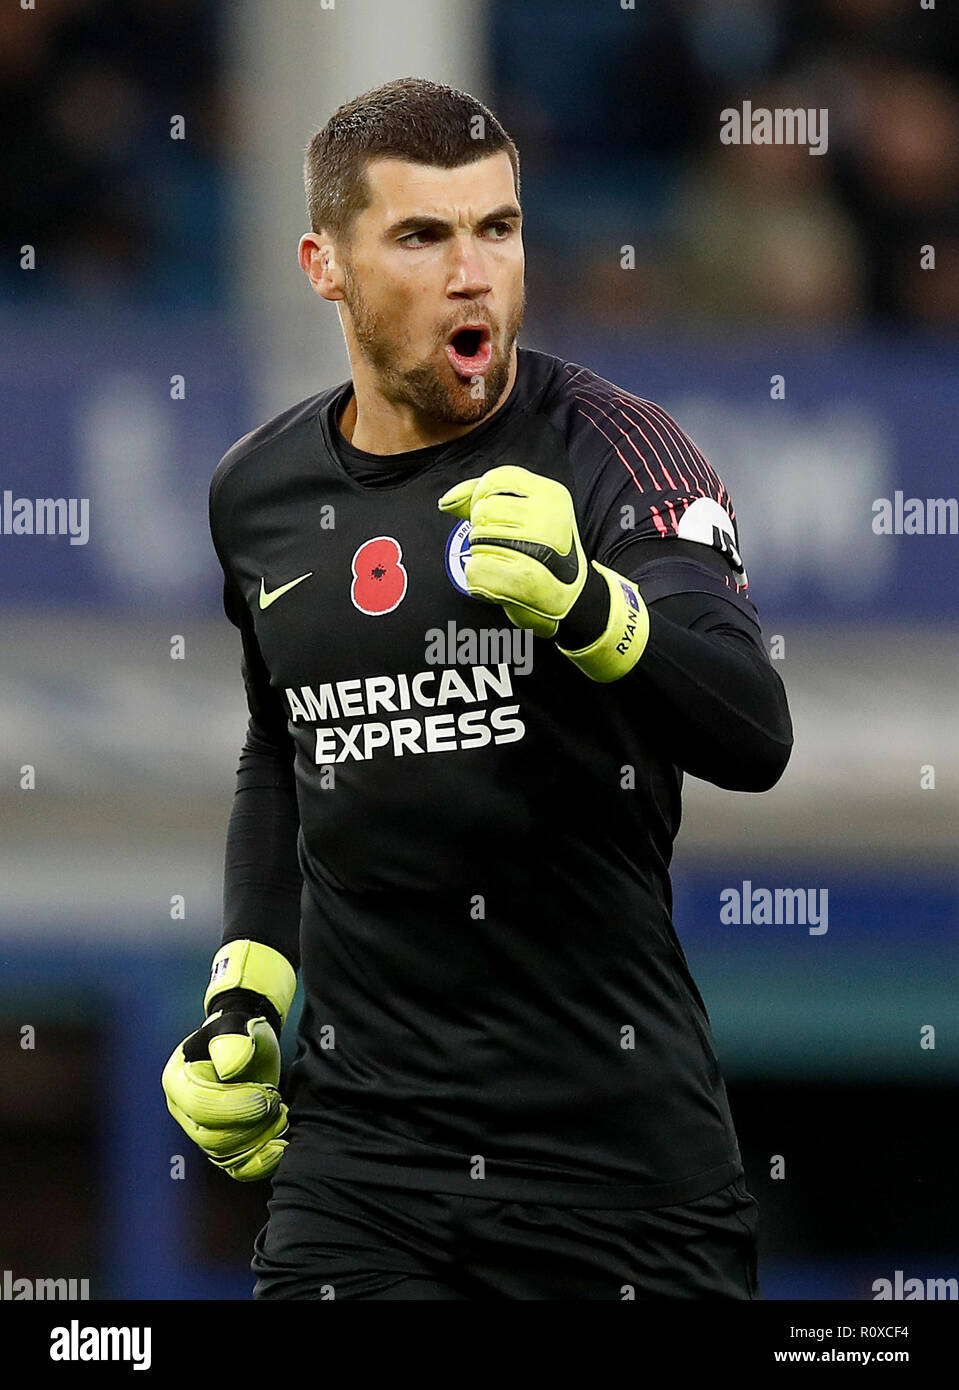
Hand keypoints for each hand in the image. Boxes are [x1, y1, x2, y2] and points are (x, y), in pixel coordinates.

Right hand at [161, 995, 288, 1181]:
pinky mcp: (221, 1144)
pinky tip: (280, 1147)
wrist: (249, 1044)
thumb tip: (230, 1067)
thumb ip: (233, 1040)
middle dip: (250, 1123)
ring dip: (259, 1139)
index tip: (266, 1093)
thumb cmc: (240, 1033)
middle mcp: (182, 1111)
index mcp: (177, 1080)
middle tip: (277, 1102)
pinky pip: (236, 1167)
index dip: (235, 1105)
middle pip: (211, 1137)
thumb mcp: (238, 1026)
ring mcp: (200, 1131)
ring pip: (225, 1155)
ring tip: (281, 1113)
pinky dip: (259, 1164)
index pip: (200, 1105)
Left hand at [438, 465, 587, 636]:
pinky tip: (499, 583)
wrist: (572, 600)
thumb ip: (483, 498)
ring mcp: (543, 547)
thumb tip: (447, 501)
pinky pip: (476, 569)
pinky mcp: (527, 579)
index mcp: (552, 494)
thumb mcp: (522, 515)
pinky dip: (479, 579)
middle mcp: (552, 517)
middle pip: (483, 510)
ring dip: (482, 556)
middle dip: (482, 531)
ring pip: (477, 539)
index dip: (481, 498)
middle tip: (506, 548)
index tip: (494, 520)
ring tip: (506, 565)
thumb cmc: (541, 555)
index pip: (495, 479)